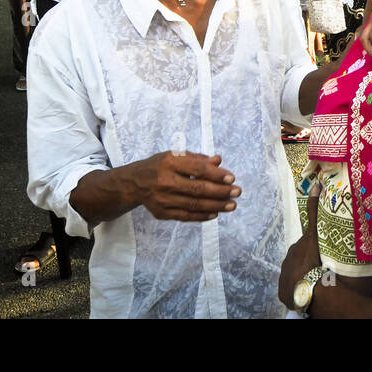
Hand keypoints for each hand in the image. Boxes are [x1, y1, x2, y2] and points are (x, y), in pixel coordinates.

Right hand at [120, 151, 241, 221]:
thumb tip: (218, 161)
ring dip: (216, 206)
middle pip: (197, 189)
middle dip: (220, 192)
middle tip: (237, 192)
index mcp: (169, 162)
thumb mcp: (175, 155)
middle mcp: (164, 181)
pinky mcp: (162, 213)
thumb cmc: (159, 166)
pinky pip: (186, 216)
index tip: (232, 178)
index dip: (216, 174)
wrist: (133, 183)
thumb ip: (197, 159)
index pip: (197, 169)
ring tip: (232, 205)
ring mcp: (162, 199)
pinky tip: (215, 213)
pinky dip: (202, 215)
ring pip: (194, 205)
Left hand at [279, 194, 322, 309]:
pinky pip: (293, 291)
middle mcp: (285, 265)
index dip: (312, 249)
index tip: (321, 253)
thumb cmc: (311, 260)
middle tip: (321, 266)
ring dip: (304, 276)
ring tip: (317, 279)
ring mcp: (284, 281)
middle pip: (299, 261)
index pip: (303, 247)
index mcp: (293, 251)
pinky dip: (300, 290)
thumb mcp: (313, 234)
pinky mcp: (285, 294)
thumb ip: (313, 211)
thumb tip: (315, 185)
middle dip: (308, 262)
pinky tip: (308, 290)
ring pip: (296, 276)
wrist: (307, 288)